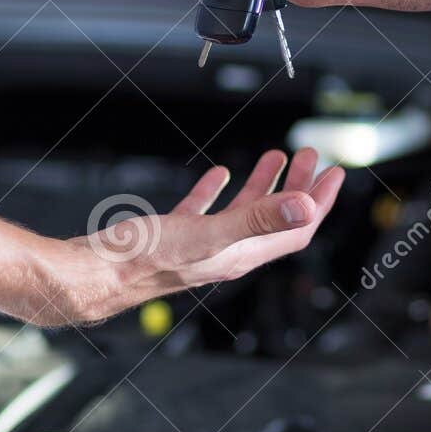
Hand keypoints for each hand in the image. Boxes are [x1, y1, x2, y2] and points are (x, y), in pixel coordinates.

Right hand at [41, 148, 343, 325]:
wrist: (95, 275)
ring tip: (277, 156)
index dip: (320, 202)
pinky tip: (220, 174)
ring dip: (265, 185)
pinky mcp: (174, 238)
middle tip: (312, 156)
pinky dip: (218, 191)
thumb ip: (259, 219)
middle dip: (299, 187)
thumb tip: (308, 207)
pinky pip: (205, 212)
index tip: (335, 172)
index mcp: (242, 255)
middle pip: (276, 219)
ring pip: (244, 214)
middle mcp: (226, 254)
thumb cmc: (146, 259)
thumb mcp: (210, 234)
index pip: (296, 229)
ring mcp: (200, 247)